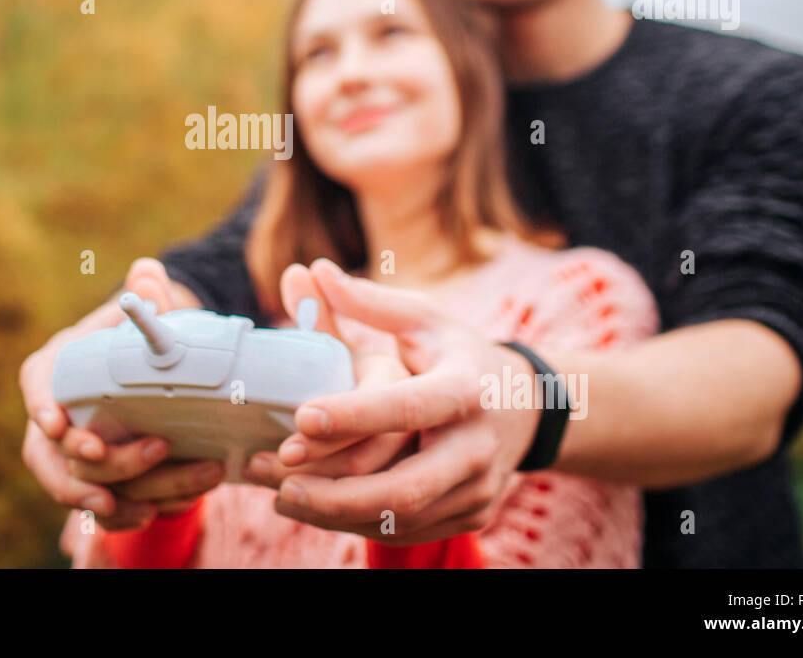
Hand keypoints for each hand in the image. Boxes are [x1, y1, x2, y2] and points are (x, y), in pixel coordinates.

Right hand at [20, 257, 223, 529]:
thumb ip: (148, 295)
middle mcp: (52, 412)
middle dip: (76, 457)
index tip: (54, 420)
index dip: (41, 401)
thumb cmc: (134, 340)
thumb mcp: (142, 314)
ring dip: (96, 495)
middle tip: (103, 456)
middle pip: (47, 445)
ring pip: (66, 482)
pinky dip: (117, 515)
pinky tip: (147, 515)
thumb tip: (149, 274)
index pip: (37, 380)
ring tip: (135, 503)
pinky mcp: (85, 479)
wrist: (141, 372)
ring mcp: (64, 451)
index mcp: (57, 365)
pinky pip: (90, 505)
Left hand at [264, 258, 540, 544]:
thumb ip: (368, 302)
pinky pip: (408, 532)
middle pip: (406, 488)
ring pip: (401, 518)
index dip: (355, 414)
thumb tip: (313, 270)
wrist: (524, 406)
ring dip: (335, 513)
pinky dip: (357, 523)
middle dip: (337, 491)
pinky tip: (314, 508)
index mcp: (466, 389)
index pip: (408, 406)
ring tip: (279, 495)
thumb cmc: (458, 354)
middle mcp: (477, 447)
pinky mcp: (470, 516)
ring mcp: (477, 489)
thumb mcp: (424, 320)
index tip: (301, 415)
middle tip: (278, 479)